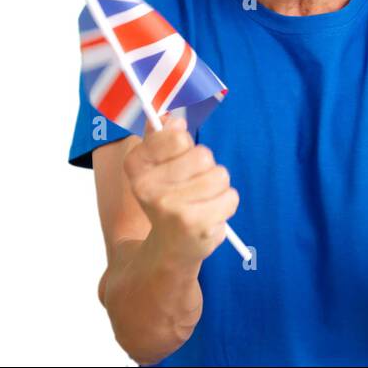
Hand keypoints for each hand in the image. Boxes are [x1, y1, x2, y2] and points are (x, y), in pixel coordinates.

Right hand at [122, 113, 239, 266]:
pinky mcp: (196, 224)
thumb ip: (162, 138)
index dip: (186, 146)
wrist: (168, 249)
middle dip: (206, 168)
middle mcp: (148, 187)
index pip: (177, 135)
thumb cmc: (168, 200)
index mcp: (137, 167)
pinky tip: (208, 216)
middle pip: (203, 155)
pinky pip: (231, 197)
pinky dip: (226, 205)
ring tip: (202, 202)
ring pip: (220, 175)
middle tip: (192, 187)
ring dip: (218, 188)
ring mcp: (171, 207)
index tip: (178, 160)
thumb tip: (174, 119)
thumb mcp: (157, 168)